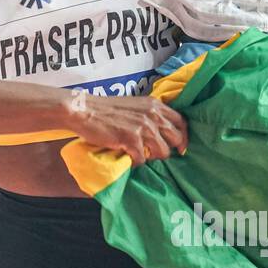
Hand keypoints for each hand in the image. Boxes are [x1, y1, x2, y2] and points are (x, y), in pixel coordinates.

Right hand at [66, 93, 187, 166]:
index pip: (181, 121)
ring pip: (162, 152)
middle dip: (170, 149)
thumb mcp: (134, 105)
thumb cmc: (106, 109)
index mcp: (155, 105)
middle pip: (176, 138)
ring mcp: (144, 127)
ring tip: (139, 155)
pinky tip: (128, 157)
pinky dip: (136, 162)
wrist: (84, 110)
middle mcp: (153, 115)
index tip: (180, 146)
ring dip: (152, 157)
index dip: (183, 136)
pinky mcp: (132, 139)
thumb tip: (160, 132)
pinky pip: (142, 159)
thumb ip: (149, 114)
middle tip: (158, 154)